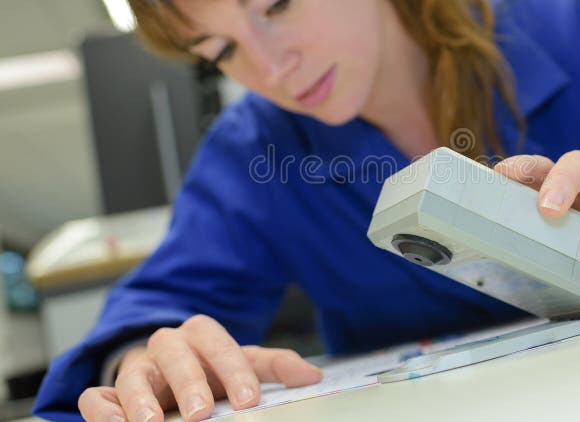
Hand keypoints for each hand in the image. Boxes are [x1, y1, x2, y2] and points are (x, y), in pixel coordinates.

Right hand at [78, 314, 322, 421]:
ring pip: (133, 373)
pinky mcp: (110, 391)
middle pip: (176, 354)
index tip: (249, 400)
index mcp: (202, 335)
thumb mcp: (243, 364)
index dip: (234, 370)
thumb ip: (275, 367)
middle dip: (189, 383)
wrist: (169, 371)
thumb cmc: (211, 369)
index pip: (219, 344)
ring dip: (140, 399)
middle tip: (202, 414)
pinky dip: (103, 408)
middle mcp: (168, 346)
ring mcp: (137, 368)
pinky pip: (97, 395)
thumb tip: (313, 376)